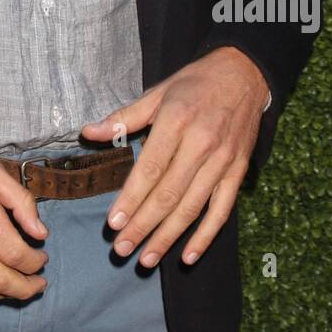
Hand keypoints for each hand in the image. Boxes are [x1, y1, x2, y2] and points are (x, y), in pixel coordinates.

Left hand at [81, 47, 269, 268]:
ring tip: (146, 258)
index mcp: (177, 121)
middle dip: (143, 226)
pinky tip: (187, 255)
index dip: (131, 199)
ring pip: (192, 208)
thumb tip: (87, 133)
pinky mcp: (238, 171)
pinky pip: (222, 210)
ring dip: (168, 237)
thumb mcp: (158, 92)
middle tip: (121, 249)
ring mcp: (223, 161)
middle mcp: (201, 144)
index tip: (113, 223)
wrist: (244, 73)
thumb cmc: (195, 83)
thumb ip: (124, 117)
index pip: (150, 169)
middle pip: (169, 194)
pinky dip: (206, 236)